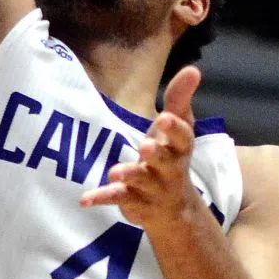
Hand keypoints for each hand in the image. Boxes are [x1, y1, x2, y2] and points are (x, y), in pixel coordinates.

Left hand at [79, 67, 201, 228]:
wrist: (173, 209)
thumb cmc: (171, 157)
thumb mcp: (176, 129)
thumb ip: (180, 100)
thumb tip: (193, 69)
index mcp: (180, 150)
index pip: (183, 139)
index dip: (175, 129)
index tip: (164, 118)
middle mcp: (169, 170)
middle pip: (165, 162)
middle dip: (156, 154)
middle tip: (145, 147)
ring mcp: (152, 189)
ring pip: (141, 181)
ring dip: (129, 175)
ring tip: (115, 172)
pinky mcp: (133, 202)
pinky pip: (118, 199)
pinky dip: (102, 198)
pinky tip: (86, 199)